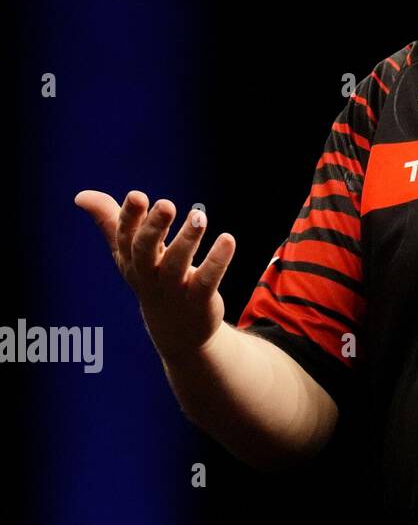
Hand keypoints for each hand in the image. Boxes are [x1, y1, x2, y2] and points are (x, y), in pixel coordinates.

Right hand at [74, 190, 233, 362]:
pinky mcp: (198, 300)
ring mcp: (173, 288)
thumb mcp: (130, 252)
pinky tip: (228, 239)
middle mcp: (149, 273)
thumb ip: (110, 221)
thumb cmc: (152, 278)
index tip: (137, 195)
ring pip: (177, 264)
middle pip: (146, 250)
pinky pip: (206, 280)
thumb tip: (81, 195)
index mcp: (131, 259)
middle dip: (154, 227)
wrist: (176, 329)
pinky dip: (217, 261)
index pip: (125, 237)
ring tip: (200, 216)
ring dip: (188, 238)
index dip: (130, 217)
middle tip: (166, 204)